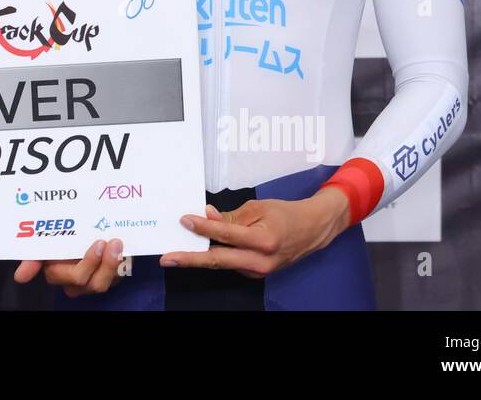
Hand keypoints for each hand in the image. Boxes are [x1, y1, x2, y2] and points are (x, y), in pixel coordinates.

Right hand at [14, 238, 124, 297]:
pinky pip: (116, 277)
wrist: (100, 230)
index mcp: (56, 271)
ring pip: (100, 282)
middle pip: (81, 280)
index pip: (52, 273)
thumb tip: (19, 277)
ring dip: (110, 264)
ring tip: (116, 244)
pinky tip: (123, 249)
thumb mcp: (54, 239)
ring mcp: (94, 280)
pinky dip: (120, 264)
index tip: (28, 271)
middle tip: (100, 242)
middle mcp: (74, 281)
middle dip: (91, 264)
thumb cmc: (73, 236)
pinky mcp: (113, 276)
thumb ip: (35, 255)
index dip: (46, 272)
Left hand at [159, 188, 350, 278]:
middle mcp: (261, 260)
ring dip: (199, 258)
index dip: (203, 228)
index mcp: (263, 240)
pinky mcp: (257, 274)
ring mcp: (259, 271)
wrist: (312, 230)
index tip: (184, 221)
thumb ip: (232, 217)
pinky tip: (201, 249)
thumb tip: (207, 217)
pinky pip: (231, 264)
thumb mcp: (258, 207)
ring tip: (176, 252)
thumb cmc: (285, 214)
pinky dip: (215, 256)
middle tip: (167, 258)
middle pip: (219, 260)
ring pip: (223, 264)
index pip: (226, 235)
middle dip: (190, 259)